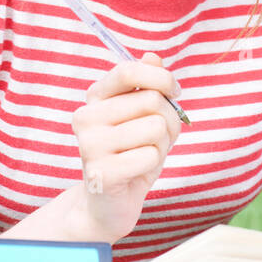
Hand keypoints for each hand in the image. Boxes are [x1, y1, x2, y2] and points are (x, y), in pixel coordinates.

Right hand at [71, 52, 182, 242]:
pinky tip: (136, 173)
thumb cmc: (131, 154)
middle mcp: (86, 116)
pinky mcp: (100, 172)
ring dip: (162, 145)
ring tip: (144, 156)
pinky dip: (153, 165)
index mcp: (95, 97)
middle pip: (152, 101)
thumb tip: (153, 56)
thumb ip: (149, 85)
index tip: (175, 91)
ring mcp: (90, 144)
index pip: (129, 70)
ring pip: (155, 127)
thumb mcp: (143, 116)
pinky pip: (150, 156)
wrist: (108, 204)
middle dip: (168, 120)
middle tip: (157, 139)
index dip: (161, 77)